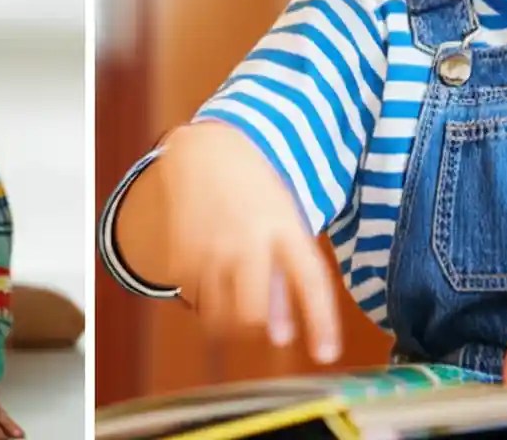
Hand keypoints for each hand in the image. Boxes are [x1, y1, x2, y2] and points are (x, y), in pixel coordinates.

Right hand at [161, 121, 341, 361]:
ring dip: (225, 319)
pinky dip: (201, 296)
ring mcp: (211, 245)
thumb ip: (285, 280)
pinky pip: (192, 297)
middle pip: (252, 313)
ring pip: (217, 316)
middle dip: (254, 326)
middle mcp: (248, 239)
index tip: (325, 355)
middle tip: (253, 316)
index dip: (321, 322)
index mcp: (284, 227)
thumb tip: (281, 338)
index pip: (310, 281)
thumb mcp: (282, 225)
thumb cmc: (255, 194)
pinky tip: (208, 270)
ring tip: (228, 292)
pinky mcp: (181, 250)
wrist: (205, 151)